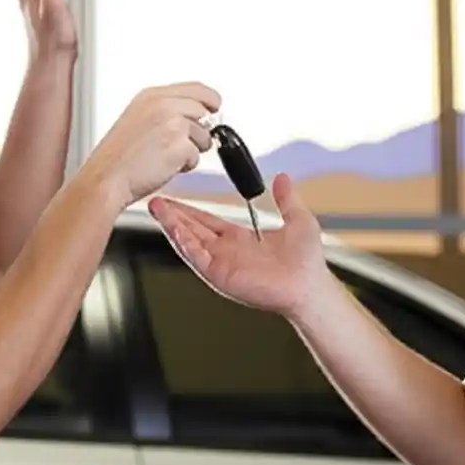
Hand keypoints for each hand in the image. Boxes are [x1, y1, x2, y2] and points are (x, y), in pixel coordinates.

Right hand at [81, 83, 221, 206]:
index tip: (214, 107)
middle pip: (204, 110)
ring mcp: (173, 123)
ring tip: (166, 157)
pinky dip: (186, 165)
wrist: (106, 178)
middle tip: (182, 144)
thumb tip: (193, 114)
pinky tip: (165, 167)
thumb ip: (165, 111)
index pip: (195, 88)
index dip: (209, 99)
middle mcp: (163, 105)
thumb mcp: (137, 118)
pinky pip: (197, 155)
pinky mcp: (179, 144)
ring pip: (204, 135)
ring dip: (191, 150)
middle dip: (199, 130)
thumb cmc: (117, 157)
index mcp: (152, 96)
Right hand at [148, 173, 330, 318]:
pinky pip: (198, 258)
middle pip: (191, 230)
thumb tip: (282, 178)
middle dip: (172, 216)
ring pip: (190, 242)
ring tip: (158, 211)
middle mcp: (227, 252)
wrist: (309, 285)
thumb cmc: (306, 262)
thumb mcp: (297, 219)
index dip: (188, 210)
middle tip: (155, 201)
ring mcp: (222, 264)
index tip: (173, 200)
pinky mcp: (221, 276)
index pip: (206, 221)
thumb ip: (286, 199)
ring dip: (173, 227)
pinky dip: (186, 245)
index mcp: (239, 239)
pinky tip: (176, 231)